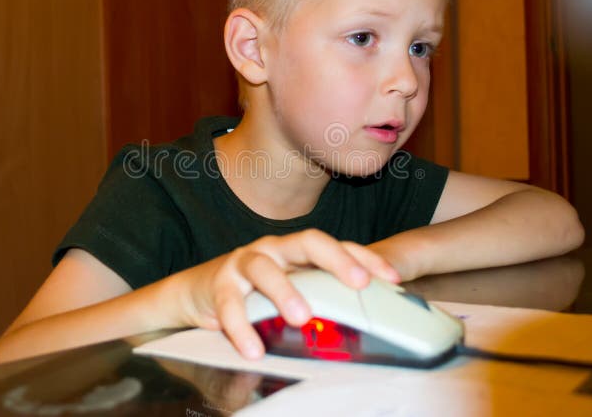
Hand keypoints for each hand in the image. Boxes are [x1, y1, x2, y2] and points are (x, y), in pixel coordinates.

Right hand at [179, 229, 399, 358]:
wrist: (199, 291)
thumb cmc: (255, 292)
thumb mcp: (291, 291)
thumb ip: (319, 299)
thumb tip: (362, 325)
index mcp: (298, 251)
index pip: (337, 246)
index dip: (365, 258)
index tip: (392, 279)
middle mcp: (275, 249)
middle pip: (308, 242)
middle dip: (336, 259)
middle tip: (358, 282)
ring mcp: (245, 262)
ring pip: (266, 268)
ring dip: (285, 291)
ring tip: (301, 317)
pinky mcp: (219, 283)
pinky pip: (230, 304)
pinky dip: (241, 327)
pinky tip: (253, 349)